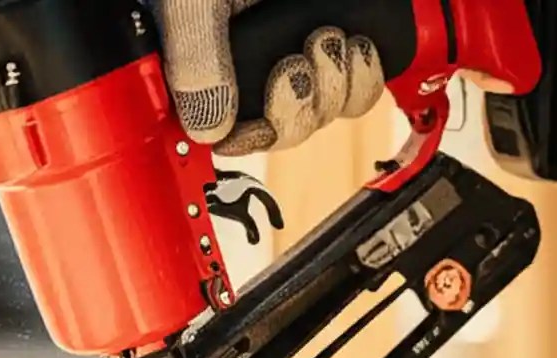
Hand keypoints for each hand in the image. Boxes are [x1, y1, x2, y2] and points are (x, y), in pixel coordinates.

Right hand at [155, 0, 385, 155]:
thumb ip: (194, 56)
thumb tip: (207, 123)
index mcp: (198, 49)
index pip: (221, 126)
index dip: (246, 134)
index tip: (260, 119)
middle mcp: (247, 49)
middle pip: (280, 126)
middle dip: (299, 110)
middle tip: (299, 67)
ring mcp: (292, 37)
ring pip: (324, 108)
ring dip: (336, 90)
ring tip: (328, 42)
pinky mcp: (334, 24)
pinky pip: (357, 77)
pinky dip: (362, 70)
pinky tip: (353, 41)